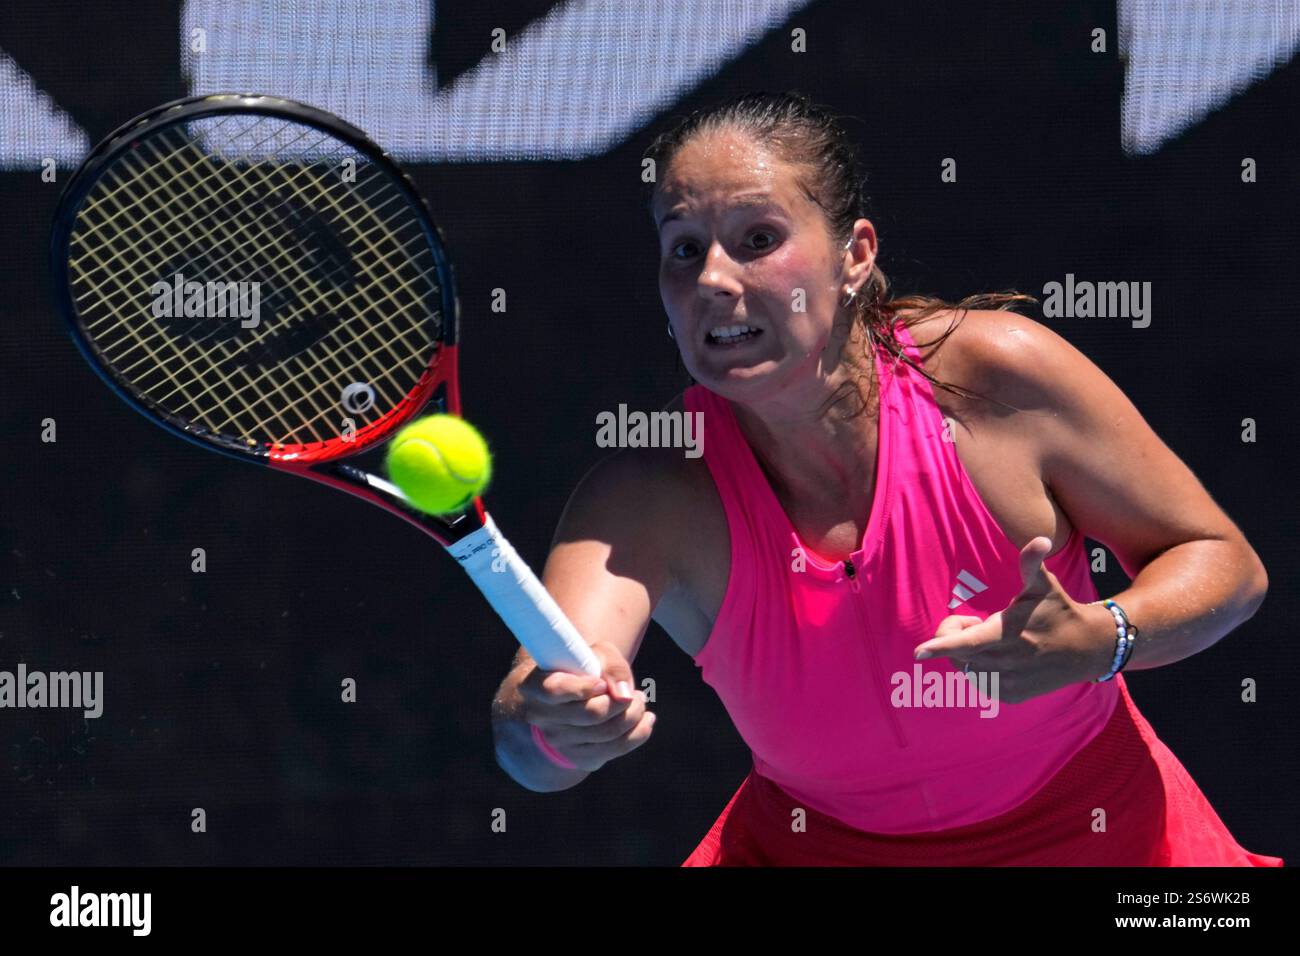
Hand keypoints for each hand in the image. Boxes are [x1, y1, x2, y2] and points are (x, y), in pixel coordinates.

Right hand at [517, 641, 654, 771]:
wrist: (570, 699)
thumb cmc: (581, 669)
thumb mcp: (593, 654)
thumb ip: (610, 665)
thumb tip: (624, 695)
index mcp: (535, 687)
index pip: (555, 691)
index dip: (583, 687)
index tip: (602, 683)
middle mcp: (542, 718)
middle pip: (590, 714)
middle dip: (622, 702)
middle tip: (634, 693)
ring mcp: (559, 742)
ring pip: (607, 733)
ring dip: (634, 715)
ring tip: (639, 700)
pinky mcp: (580, 758)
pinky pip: (616, 749)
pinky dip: (639, 733)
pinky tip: (646, 719)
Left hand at [912, 537, 1115, 702]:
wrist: (1086, 649)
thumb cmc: (1057, 610)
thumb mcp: (1043, 585)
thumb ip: (1032, 564)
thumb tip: (1040, 539)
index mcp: (1008, 634)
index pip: (969, 642)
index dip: (943, 645)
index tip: (919, 652)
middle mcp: (1007, 662)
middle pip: (957, 652)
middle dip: (956, 635)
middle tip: (977, 622)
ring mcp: (1009, 683)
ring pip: (965, 668)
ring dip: (966, 653)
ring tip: (992, 640)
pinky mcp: (1012, 696)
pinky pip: (979, 682)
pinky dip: (979, 669)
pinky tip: (999, 657)